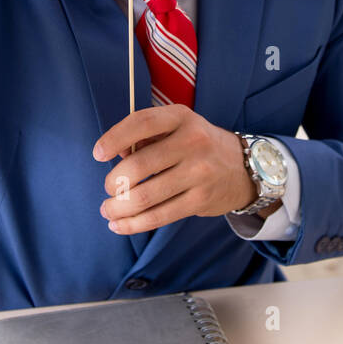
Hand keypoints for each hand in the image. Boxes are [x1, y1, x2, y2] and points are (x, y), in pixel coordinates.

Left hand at [93, 105, 257, 234]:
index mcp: (181, 118)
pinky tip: (119, 225)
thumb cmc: (197, 145)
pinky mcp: (201, 200)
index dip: (114, 138)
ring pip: (146, 196)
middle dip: (114, 181)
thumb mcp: (177, 128)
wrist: (244, 167)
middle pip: (139, 165)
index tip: (98, 154)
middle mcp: (193, 142)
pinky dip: (134, 224)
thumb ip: (146, 137)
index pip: (142, 123)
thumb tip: (116, 156)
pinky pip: (160, 216)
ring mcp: (199, 172)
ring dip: (118, 207)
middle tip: (108, 188)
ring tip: (108, 210)